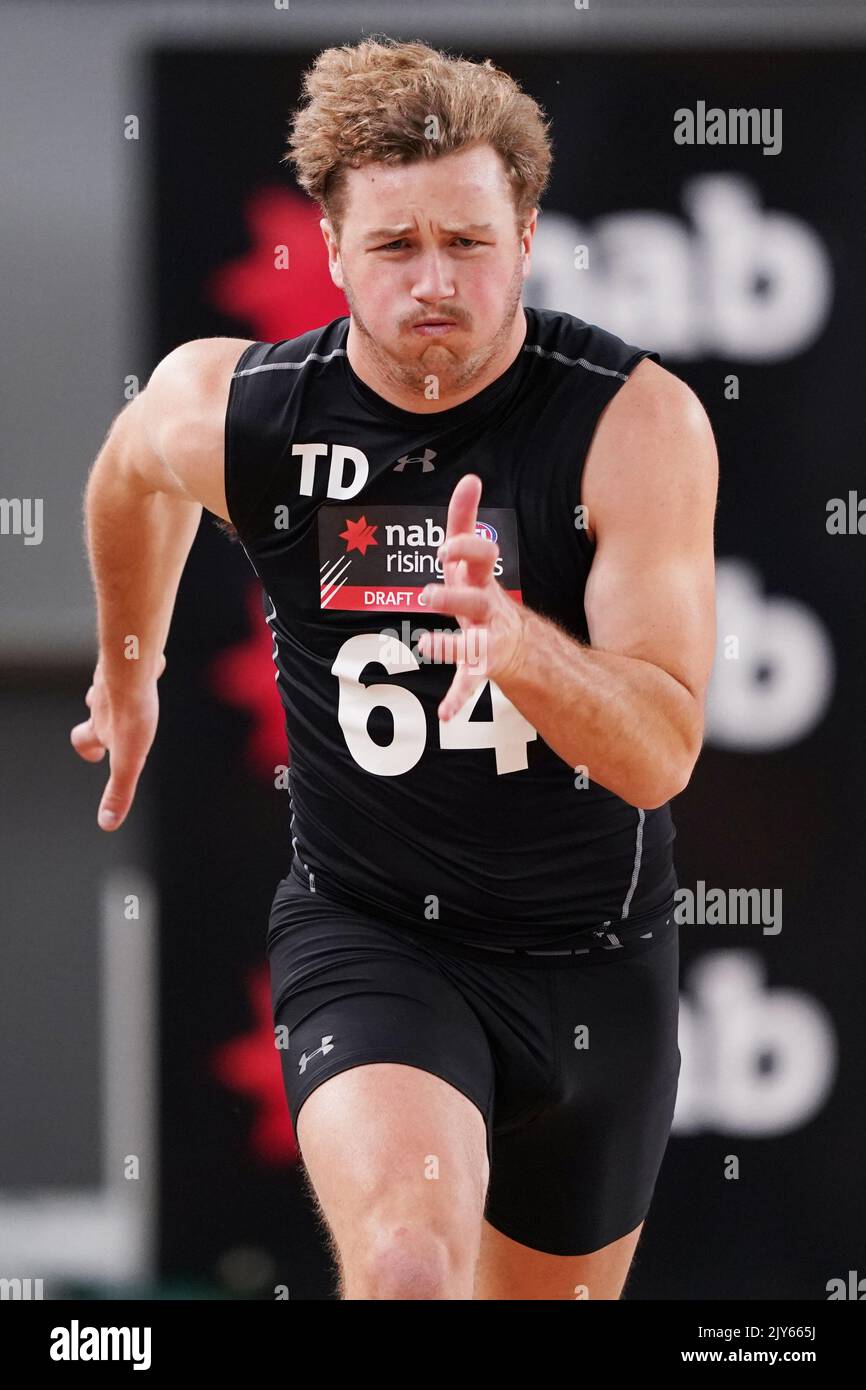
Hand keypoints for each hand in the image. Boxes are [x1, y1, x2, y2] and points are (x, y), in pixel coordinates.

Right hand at [70, 653, 166, 829]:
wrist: (133, 668)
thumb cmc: (132, 714)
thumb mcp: (129, 762)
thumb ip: (119, 791)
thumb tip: (107, 824)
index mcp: (100, 725)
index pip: (84, 739)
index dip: (87, 748)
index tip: (96, 755)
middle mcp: (102, 701)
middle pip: (94, 707)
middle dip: (102, 715)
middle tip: (116, 720)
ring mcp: (114, 677)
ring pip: (111, 683)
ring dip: (120, 689)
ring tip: (137, 691)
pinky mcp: (131, 657)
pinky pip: (135, 661)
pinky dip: (142, 666)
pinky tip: (155, 664)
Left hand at [418, 473, 525, 720]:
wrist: (522, 644)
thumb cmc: (484, 595)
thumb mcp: (473, 562)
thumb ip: (465, 520)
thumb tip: (470, 476)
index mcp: (480, 580)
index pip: (478, 556)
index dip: (465, 546)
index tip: (446, 544)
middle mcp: (487, 608)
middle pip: (472, 600)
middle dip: (452, 597)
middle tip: (427, 595)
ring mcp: (487, 639)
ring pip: (471, 643)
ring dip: (449, 646)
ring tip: (426, 646)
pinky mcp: (483, 666)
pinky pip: (469, 683)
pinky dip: (457, 699)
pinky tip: (445, 715)